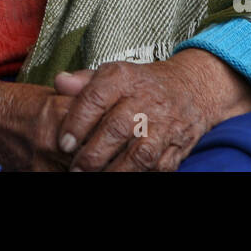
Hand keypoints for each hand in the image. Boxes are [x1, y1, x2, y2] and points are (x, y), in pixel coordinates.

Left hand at [52, 49, 250, 171]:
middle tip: (76, 168)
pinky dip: (139, 175)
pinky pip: (158, 167)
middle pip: (116, 129)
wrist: (191, 88)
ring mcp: (165, 124)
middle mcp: (146, 99)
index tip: (63, 142)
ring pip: (139, 153)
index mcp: (124, 78)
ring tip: (96, 177)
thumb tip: (60, 82)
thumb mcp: (113, 73)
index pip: (96, 98)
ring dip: (115, 170)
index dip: (77, 122)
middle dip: (92, 154)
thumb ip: (83, 81)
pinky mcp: (178, 146)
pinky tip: (122, 175)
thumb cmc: (142, 84)